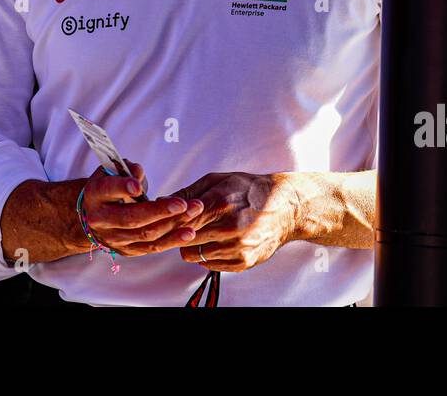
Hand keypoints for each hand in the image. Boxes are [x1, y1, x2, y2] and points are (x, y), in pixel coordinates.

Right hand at [79, 162, 205, 256]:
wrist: (96, 214)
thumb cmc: (110, 186)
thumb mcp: (112, 170)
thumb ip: (127, 169)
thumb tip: (138, 174)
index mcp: (95, 194)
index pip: (108, 190)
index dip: (122, 188)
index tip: (137, 186)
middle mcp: (101, 220)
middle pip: (131, 218)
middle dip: (159, 211)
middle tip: (182, 203)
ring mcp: (114, 238)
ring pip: (146, 234)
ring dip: (173, 224)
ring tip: (193, 212)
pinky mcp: (128, 250)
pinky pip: (153, 247)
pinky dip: (172, 240)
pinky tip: (189, 232)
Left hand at [169, 171, 299, 271]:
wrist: (285, 208)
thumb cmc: (247, 189)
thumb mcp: (217, 180)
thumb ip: (188, 193)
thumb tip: (161, 202)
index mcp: (221, 203)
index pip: (181, 219)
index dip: (168, 221)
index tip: (163, 220)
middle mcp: (230, 227)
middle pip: (184, 240)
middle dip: (177, 234)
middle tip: (180, 227)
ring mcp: (237, 247)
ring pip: (194, 255)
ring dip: (192, 246)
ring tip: (201, 233)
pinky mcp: (243, 262)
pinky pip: (209, 265)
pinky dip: (206, 256)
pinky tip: (214, 242)